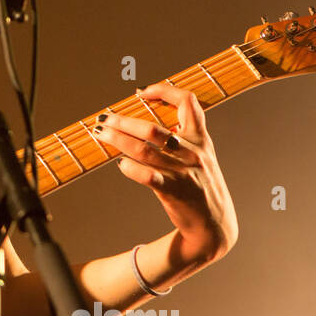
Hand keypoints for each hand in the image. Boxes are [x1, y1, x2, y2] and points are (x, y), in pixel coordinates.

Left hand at [90, 83, 238, 263]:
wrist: (215, 225)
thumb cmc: (200, 187)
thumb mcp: (199, 157)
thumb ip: (182, 139)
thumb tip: (144, 123)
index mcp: (201, 139)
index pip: (188, 102)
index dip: (164, 91)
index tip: (141, 92)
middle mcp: (193, 152)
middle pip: (153, 128)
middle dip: (124, 121)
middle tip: (104, 118)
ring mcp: (183, 172)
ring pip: (144, 150)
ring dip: (118, 140)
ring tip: (100, 133)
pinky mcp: (174, 191)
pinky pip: (147, 176)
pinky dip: (130, 168)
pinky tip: (119, 163)